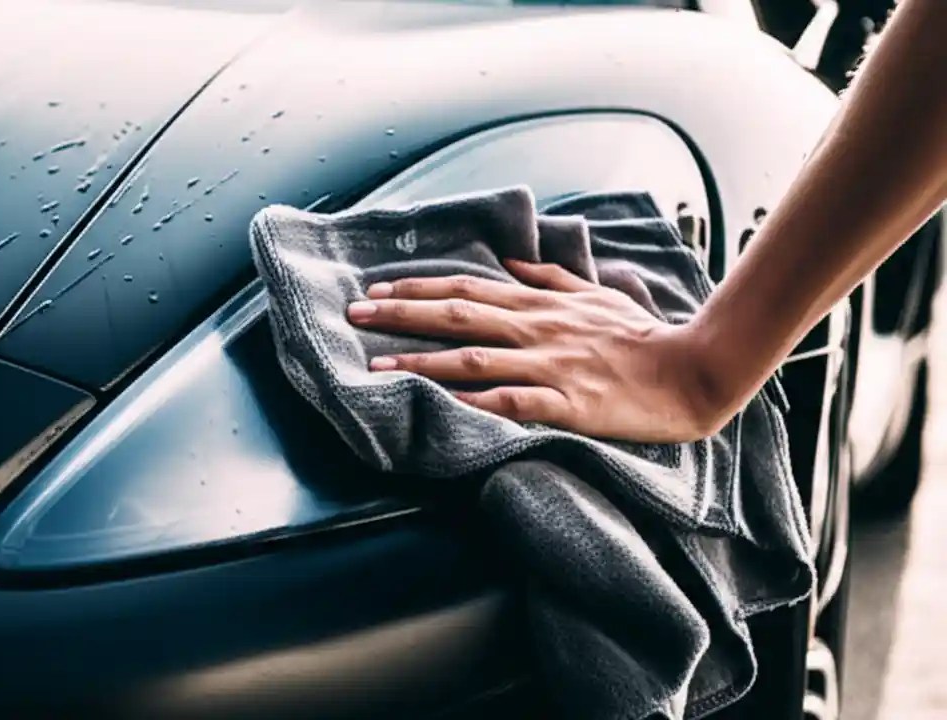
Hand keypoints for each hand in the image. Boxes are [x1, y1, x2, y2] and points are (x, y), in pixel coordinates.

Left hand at [345, 260, 728, 442]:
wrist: (689, 371)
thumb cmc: (639, 334)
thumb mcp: (593, 294)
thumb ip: (548, 276)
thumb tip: (508, 261)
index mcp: (539, 304)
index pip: (466, 289)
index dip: (418, 288)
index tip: (377, 289)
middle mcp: (536, 329)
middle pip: (457, 316)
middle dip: (401, 314)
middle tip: (355, 314)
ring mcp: (549, 366)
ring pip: (473, 360)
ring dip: (421, 361)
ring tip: (377, 366)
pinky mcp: (566, 402)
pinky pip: (511, 403)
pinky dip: (473, 403)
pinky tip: (438, 406)